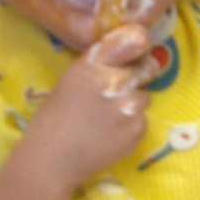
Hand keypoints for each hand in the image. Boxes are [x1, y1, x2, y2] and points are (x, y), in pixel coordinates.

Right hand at [17, 24, 154, 191]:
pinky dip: (130, 126)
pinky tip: (109, 134)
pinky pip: (142, 120)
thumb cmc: (56, 116)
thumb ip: (102, 64)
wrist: (51, 159)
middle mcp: (115, 82)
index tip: (140, 45)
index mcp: (94, 65)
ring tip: (106, 118)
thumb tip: (132, 51)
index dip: (140, 41)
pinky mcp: (138, 129)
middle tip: (119, 90)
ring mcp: (130, 107)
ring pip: (145, 96)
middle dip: (138, 75)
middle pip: (147, 67)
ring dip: (132, 104)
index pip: (133, 39)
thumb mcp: (73, 78)